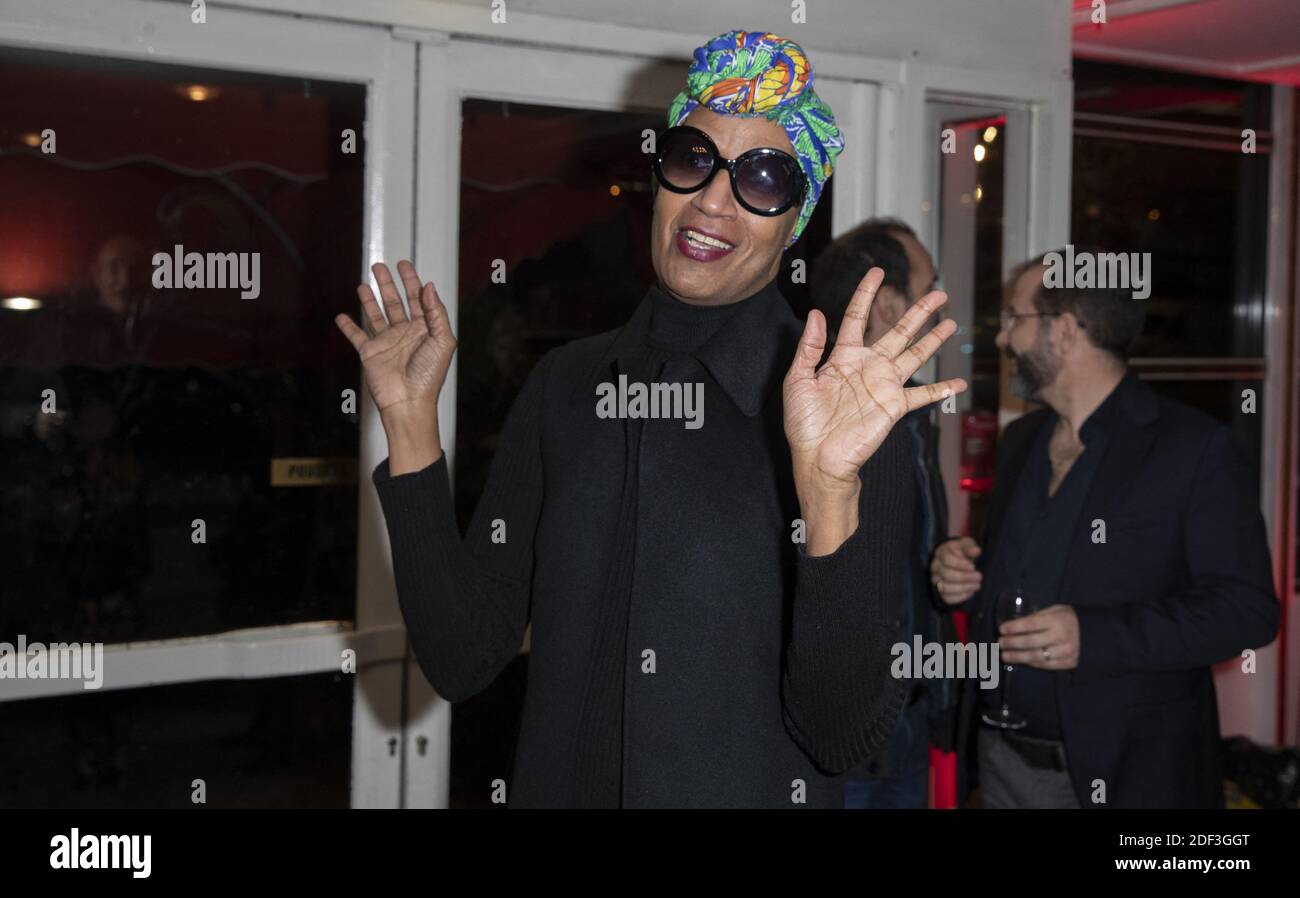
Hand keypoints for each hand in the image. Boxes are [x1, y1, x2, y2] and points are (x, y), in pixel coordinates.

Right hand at [335, 261, 455, 472]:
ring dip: (369, 299)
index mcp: (424, 329)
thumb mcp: (443, 341)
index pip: (417, 299)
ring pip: (376, 315)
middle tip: (380, 266)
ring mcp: (386, 342)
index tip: (404, 265)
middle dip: (387, 284)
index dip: (411, 281)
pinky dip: (348, 326)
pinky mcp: (370, 353)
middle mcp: (405, 333)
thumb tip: (429, 287)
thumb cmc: (429, 376)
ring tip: (362, 283)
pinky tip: (341, 316)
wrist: (408, 402)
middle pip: (395, 302)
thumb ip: (436, 313)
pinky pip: (357, 336)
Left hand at [783, 266, 965, 507]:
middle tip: (938, 293)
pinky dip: (942, 389)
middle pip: (897, 331)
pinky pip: (923, 395)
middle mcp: (868, 366)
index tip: (878, 272)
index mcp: (843, 357)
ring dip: (933, 339)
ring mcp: (884, 385)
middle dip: (918, 312)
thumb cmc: (804, 423)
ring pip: (914, 355)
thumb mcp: (797, 380)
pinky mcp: (894, 406)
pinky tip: (960, 382)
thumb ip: (809, 347)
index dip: (866, 294)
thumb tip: (816, 313)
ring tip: (951, 321)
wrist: (817, 458)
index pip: (856, 318)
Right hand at [931, 536, 982, 604]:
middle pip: (946, 574)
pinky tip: (970, 592)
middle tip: (979, 577)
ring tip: (977, 585)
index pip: (947, 559)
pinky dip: (960, 597)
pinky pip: (947, 598)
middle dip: (965, 577)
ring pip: (945, 587)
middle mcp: (935, 567)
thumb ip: (970, 547)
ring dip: (963, 588)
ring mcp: (936, 580)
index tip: (973, 567)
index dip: (961, 564)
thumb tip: (976, 551)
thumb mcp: (967, 545)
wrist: (958, 560)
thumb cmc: (962, 552)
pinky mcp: (940, 592)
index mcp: (941, 553)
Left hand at [999, 605, 1078, 669]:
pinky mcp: (1069, 663)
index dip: (1014, 627)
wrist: (1095, 633)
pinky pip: (1046, 665)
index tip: (1001, 629)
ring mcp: (1066, 652)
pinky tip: (1021, 661)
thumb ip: (1038, 616)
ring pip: (1036, 656)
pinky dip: (1031, 663)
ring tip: (1004, 655)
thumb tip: (1015, 622)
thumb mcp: (1056, 610)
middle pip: (1030, 642)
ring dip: (1018, 657)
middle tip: (999, 643)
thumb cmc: (1069, 618)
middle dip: (1012, 643)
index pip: (1031, 624)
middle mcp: (1061, 637)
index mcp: (1057, 620)